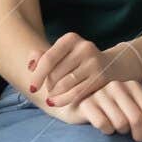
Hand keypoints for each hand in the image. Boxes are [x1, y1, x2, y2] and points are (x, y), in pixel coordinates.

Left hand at [27, 34, 141, 106]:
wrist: (111, 65)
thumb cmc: (77, 61)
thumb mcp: (61, 54)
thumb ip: (41, 57)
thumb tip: (31, 67)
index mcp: (71, 38)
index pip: (48, 59)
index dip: (37, 76)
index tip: (32, 88)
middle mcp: (84, 47)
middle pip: (55, 74)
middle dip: (48, 86)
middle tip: (49, 90)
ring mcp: (95, 62)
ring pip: (64, 85)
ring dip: (54, 94)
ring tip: (52, 97)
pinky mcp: (102, 77)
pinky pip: (76, 93)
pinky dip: (63, 100)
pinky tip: (56, 102)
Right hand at [46, 79, 141, 141]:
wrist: (77, 106)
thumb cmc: (110, 110)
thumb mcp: (134, 109)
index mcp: (132, 85)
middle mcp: (117, 86)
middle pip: (137, 118)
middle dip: (139, 134)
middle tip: (136, 139)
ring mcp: (100, 93)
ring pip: (120, 123)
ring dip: (121, 132)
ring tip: (118, 129)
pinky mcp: (85, 103)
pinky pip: (104, 124)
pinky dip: (106, 131)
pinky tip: (104, 128)